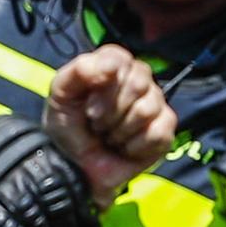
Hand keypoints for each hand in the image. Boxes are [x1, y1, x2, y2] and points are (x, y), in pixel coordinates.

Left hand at [44, 45, 177, 192]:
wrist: (74, 167)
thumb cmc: (68, 128)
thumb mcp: (61, 95)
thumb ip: (80, 70)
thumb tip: (112, 66)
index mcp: (113, 67)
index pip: (120, 59)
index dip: (104, 84)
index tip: (89, 106)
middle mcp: (137, 81)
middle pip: (138, 82)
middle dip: (111, 110)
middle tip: (97, 123)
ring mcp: (154, 106)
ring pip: (148, 108)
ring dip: (121, 130)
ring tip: (110, 137)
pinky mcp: (164, 131)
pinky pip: (159, 132)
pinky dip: (136, 146)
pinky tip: (125, 148)